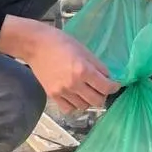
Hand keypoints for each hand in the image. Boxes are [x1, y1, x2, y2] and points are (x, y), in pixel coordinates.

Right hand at [0, 16, 118, 112]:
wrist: (36, 45)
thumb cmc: (62, 43)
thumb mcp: (84, 51)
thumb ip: (98, 66)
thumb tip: (109, 78)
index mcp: (83, 70)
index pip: (106, 87)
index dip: (114, 86)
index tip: (115, 84)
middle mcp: (74, 84)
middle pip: (97, 101)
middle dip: (103, 95)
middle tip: (101, 88)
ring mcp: (62, 92)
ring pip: (84, 106)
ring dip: (89, 100)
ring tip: (87, 90)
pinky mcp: (53, 95)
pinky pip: (69, 109)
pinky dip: (75, 105)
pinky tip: (75, 96)